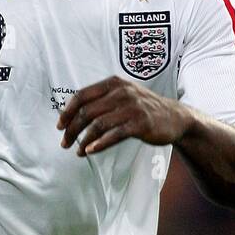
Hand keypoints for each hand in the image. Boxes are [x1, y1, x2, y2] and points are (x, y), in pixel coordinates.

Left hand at [57, 77, 192, 155]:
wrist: (175, 117)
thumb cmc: (143, 109)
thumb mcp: (123, 97)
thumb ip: (101, 102)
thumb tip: (74, 116)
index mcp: (114, 83)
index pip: (82, 95)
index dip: (67, 111)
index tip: (59, 126)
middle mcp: (122, 92)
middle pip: (87, 111)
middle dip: (71, 129)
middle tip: (64, 143)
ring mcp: (132, 107)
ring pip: (98, 124)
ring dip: (83, 140)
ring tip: (77, 151)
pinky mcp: (140, 123)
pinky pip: (114, 134)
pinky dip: (99, 144)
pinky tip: (90, 151)